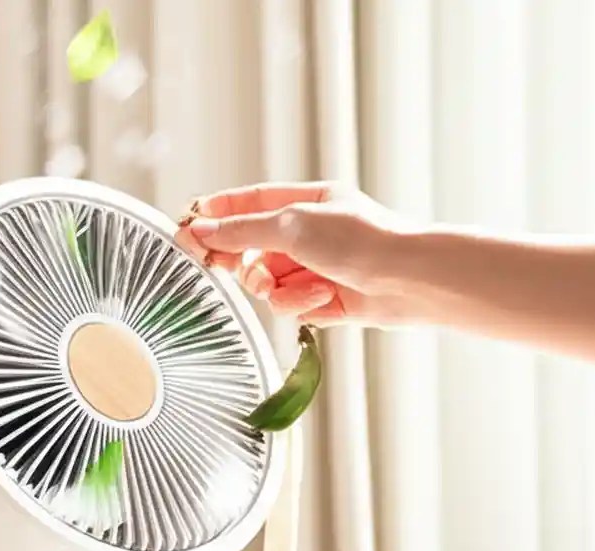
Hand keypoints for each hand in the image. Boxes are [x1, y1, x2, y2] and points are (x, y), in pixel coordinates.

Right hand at [173, 180, 425, 327]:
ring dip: (279, 289)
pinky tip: (325, 300)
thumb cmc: (362, 240)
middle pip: (252, 249)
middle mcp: (310, 233)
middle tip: (220, 267)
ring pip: (268, 284)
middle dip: (242, 262)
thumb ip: (243, 230)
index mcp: (306, 202)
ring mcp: (317, 268)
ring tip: (306, 287)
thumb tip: (201, 230)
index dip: (216, 213)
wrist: (409, 280)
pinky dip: (302, 304)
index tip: (185, 225)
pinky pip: (291, 305)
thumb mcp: (293, 225)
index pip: (249, 202)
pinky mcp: (326, 300)